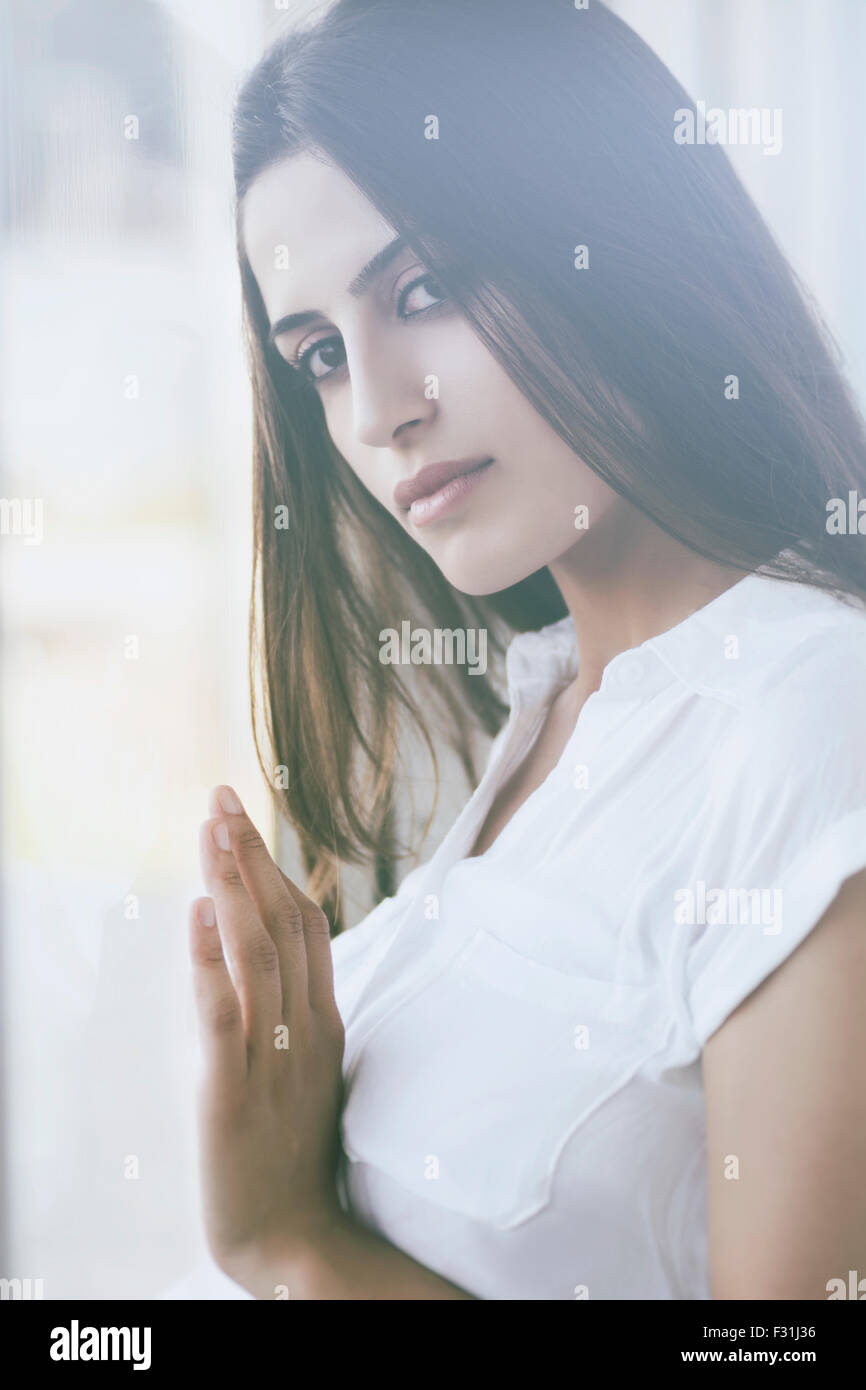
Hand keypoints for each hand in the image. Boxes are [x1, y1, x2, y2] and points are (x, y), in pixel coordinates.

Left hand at [189, 784, 345, 1289]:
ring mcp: (271, 1055)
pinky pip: (224, 1013)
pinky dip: (211, 959)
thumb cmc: (295, 1152)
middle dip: (251, 855)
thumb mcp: (308, 1069)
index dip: (277, 867)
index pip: (306, 925)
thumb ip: (294, 1006)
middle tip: (224, 797)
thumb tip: (257, 940)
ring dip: (234, 884)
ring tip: (214, 829)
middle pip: (281, 922)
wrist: (293, 1239)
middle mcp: (303, 1026)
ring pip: (256, 951)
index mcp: (323, 1019)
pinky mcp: (233, 1090)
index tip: (249, 820)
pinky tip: (199, 913)